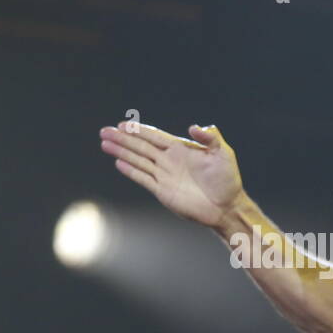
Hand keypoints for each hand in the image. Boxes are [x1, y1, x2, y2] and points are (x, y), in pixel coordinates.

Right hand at [100, 121, 247, 229]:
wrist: (226, 206)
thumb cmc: (227, 179)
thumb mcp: (223, 153)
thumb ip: (210, 137)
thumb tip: (194, 127)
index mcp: (181, 149)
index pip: (155, 136)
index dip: (139, 131)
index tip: (123, 125)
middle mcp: (169, 161)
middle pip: (141, 147)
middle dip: (123, 139)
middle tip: (104, 131)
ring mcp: (164, 176)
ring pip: (138, 160)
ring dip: (121, 152)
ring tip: (105, 144)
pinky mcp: (163, 191)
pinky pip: (143, 178)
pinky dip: (131, 171)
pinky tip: (118, 163)